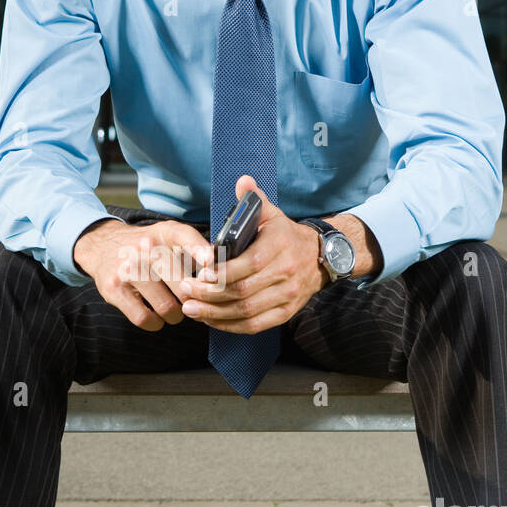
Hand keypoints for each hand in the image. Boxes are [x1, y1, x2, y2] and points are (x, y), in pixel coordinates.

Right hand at [73, 217, 214, 330]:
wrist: (102, 246)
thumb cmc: (147, 247)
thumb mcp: (169, 237)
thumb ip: (196, 250)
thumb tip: (223, 274)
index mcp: (164, 232)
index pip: (185, 237)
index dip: (202, 252)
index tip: (211, 266)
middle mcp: (145, 248)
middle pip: (183, 285)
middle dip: (194, 301)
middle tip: (193, 303)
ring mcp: (128, 270)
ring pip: (167, 307)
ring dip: (176, 315)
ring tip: (174, 310)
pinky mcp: (114, 290)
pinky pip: (145, 318)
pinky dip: (156, 323)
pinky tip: (156, 316)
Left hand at [177, 175, 326, 333]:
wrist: (320, 257)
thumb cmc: (286, 235)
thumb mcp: (272, 214)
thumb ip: (254, 199)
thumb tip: (242, 181)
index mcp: (280, 245)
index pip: (249, 264)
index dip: (222, 273)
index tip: (200, 274)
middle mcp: (286, 272)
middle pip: (243, 291)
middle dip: (210, 294)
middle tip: (186, 291)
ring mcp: (287, 296)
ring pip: (246, 311)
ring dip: (215, 313)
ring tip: (191, 308)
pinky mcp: (285, 313)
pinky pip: (255, 325)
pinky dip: (230, 325)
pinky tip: (210, 320)